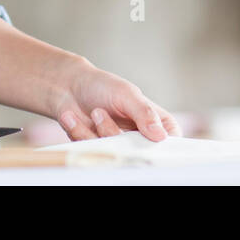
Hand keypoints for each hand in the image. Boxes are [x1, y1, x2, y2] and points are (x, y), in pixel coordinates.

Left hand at [48, 58, 180, 141]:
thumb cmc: (103, 86)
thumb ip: (144, 113)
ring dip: (98, 129)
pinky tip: (73, 117)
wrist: (69, 87)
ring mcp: (117, 146)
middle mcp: (138, 138)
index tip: (145, 142)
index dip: (161, 147)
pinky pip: (90, 151)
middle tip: (100, 112)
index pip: (170, 143)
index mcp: (156, 122)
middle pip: (138, 152)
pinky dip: (80, 132)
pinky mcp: (96, 151)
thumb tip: (161, 135)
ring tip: (94, 110)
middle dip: (115, 133)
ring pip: (113, 153)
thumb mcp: (127, 94)